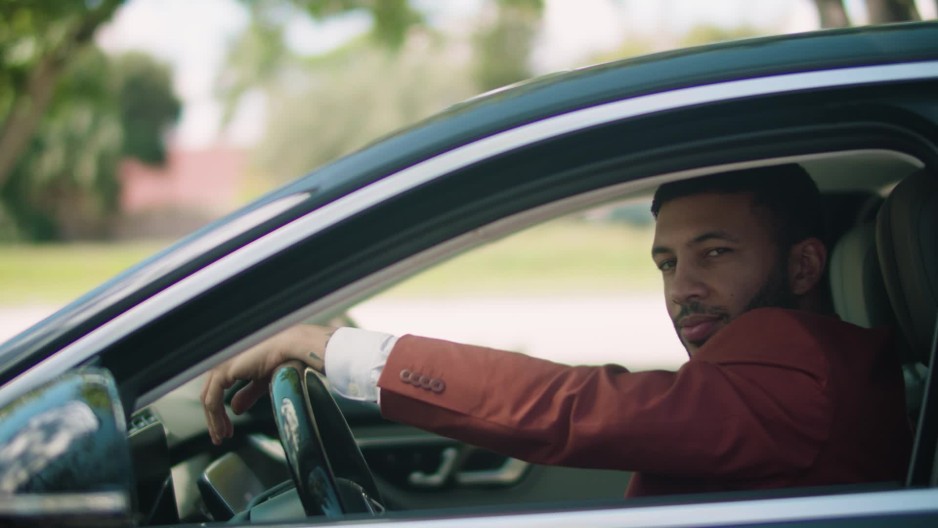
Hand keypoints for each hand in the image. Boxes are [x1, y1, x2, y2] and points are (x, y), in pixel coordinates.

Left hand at [201, 324, 335, 444]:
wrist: (290, 349)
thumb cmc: (283, 358)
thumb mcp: (262, 382)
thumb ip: (247, 394)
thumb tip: (236, 409)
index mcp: (232, 361)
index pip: (217, 388)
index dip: (219, 410)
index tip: (227, 427)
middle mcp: (223, 361)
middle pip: (209, 394)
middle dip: (214, 418)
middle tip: (220, 436)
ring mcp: (221, 365)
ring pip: (209, 399)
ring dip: (214, 421)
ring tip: (222, 436)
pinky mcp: (223, 372)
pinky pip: (212, 400)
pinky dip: (216, 417)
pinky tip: (223, 429)